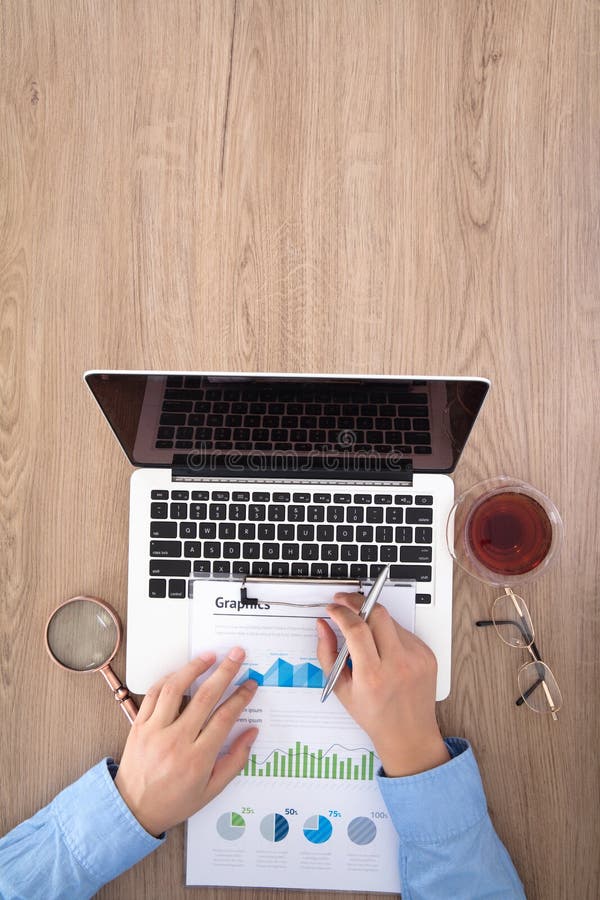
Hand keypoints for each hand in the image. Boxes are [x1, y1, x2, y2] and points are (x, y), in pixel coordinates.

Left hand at [114, 648, 257, 835]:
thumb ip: (235, 761)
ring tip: (209, 656)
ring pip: (176, 689)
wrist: (132, 810)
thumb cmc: (174, 802)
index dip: (241, 697)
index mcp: (197, 759)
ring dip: (194, 668)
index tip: (250, 684)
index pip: (225, 718)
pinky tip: (181, 672)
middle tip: (237, 655)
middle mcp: (176, 741)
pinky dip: (168, 678)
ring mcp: (155, 731)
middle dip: (225, 672)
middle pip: (205, 697)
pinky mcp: (139, 725)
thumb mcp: (211, 791)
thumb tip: (251, 733)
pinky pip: (154, 694)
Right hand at [316, 592, 449, 777]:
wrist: (409, 734)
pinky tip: (383, 648)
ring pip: (390, 620)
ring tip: (363, 632)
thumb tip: (322, 625)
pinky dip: (388, 632)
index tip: (332, 607)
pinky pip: (403, 632)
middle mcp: (398, 664)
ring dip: (372, 618)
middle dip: (357, 601)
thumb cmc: (374, 715)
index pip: (356, 629)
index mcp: (373, 676)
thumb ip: (327, 653)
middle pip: (377, 613)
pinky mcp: (428, 654)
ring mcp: (417, 658)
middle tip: (344, 601)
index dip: (341, 612)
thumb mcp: (341, 689)